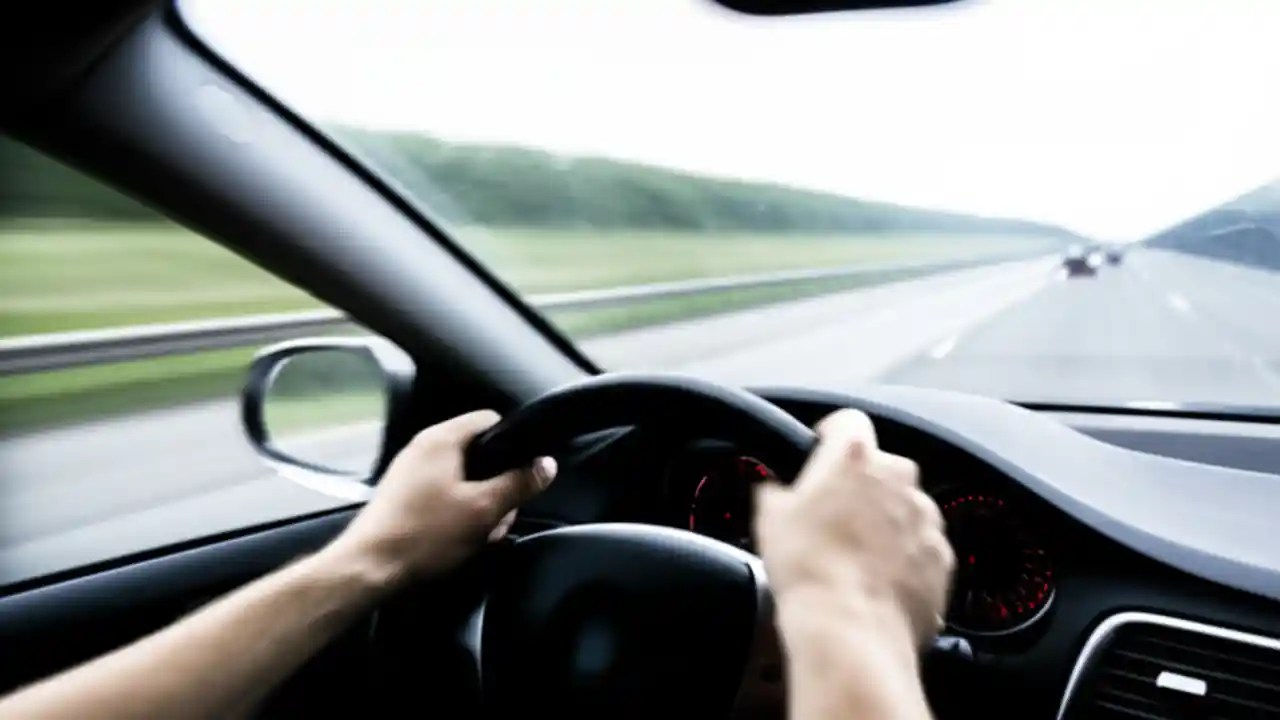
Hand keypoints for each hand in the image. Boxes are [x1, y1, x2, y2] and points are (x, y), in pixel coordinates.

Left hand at [327, 410, 555, 589]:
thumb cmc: (426, 534)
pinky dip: (459, 513)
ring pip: (464, 480)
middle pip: (480, 454)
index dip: (515, 445)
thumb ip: (519, 484)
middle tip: (501, 517)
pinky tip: (461, 540)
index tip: (524, 476)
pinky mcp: (404, 496)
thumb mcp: (484, 510)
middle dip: (498, 486)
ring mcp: (411, 472)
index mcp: (442, 439)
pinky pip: (444, 495)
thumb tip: (547, 465)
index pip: (491, 421)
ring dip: (481, 506)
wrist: (369, 568)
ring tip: (481, 535)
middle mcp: (424, 448)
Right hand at [753, 409, 953, 647]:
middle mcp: (899, 478)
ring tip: (855, 557)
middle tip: (833, 518)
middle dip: (862, 487)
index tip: (821, 453)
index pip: (848, 421)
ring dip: (886, 523)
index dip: (830, 436)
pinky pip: (923, 548)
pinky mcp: (943, 558)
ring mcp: (926, 518)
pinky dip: (906, 558)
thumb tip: (776, 492)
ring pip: (906, 508)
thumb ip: (777, 491)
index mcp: (854, 456)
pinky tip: (878, 581)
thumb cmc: (809, 569)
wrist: (850, 628)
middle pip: (882, 467)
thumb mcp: (770, 518)